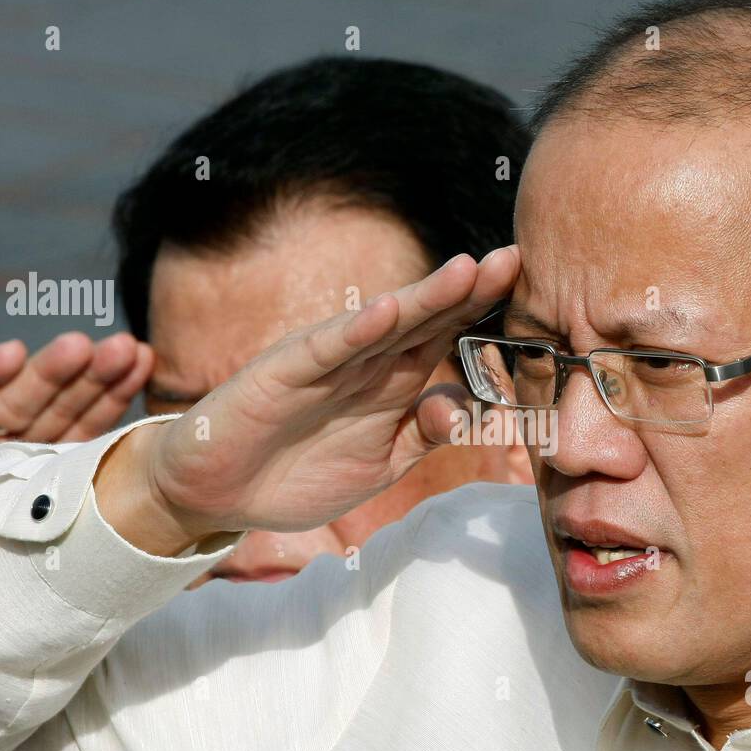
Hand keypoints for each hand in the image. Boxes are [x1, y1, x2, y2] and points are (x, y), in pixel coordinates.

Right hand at [0, 332, 152, 537]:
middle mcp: (3, 452)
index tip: (148, 365)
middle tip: (128, 350)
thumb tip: (150, 520)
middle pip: (56, 408)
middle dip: (92, 377)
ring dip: (48, 371)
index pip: (82, 431)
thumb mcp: (25, 551)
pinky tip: (11, 355)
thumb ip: (69, 521)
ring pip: (13, 398)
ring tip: (82, 346)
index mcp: (37, 477)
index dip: (113, 399)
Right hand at [96, 248, 519, 554]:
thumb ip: (422, 437)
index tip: (530, 297)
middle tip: (512, 260)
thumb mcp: (381, 466)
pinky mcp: (284, 371)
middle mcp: (366, 362)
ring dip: (423, 299)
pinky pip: (325, 349)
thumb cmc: (300, 472)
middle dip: (467, 292)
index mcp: (392, 383)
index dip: (484, 317)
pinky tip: (386, 310)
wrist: (219, 490)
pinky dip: (355, 332)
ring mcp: (326, 362)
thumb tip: (461, 408)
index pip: (445, 341)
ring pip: (383, 324)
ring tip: (464, 271)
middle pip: (424, 320)